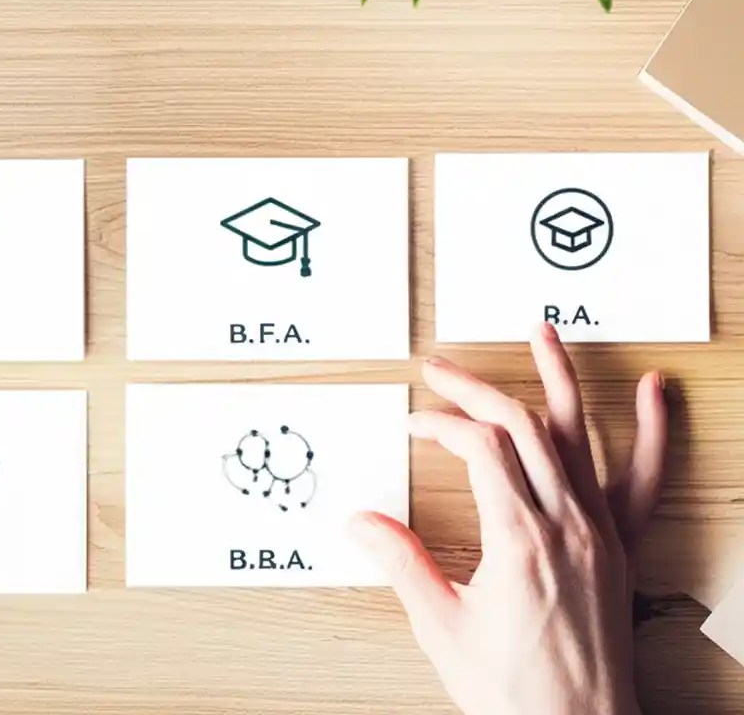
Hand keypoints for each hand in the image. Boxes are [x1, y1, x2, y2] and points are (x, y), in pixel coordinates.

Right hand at [352, 324, 666, 714]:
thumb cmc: (515, 692)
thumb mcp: (442, 627)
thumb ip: (402, 564)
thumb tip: (362, 521)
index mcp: (517, 540)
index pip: (481, 447)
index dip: (442, 423)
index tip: (416, 424)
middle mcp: (565, 525)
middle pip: (522, 426)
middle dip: (477, 389)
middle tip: (442, 368)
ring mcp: (600, 532)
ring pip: (578, 436)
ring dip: (558, 379)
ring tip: (544, 334)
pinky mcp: (621, 547)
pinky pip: (642, 480)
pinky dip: (652, 432)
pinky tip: (652, 394)